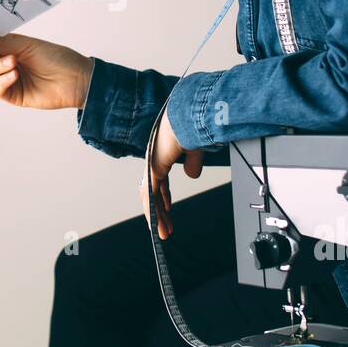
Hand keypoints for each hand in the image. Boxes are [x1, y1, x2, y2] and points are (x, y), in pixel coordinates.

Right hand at [0, 32, 92, 109]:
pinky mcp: (12, 95)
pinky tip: (15, 75)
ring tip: (14, 62)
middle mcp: (4, 62)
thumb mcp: (26, 45)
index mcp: (8, 47)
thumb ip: (0, 42)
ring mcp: (7, 80)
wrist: (75, 79)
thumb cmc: (55, 57)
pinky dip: (3, 81)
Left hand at [141, 107, 206, 240]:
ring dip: (158, 217)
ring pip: (151, 196)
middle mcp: (156, 158)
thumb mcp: (196, 148)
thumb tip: (191, 175)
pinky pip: (151, 195)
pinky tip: (159, 225)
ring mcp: (153, 163)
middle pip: (153, 190)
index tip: (167, 207)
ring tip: (163, 233)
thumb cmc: (196, 122)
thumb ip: (193, 161)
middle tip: (164, 225)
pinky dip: (154, 212)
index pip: (160, 179)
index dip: (164, 195)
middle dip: (159, 210)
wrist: (193, 113)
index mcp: (164, 152)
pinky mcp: (155, 168)